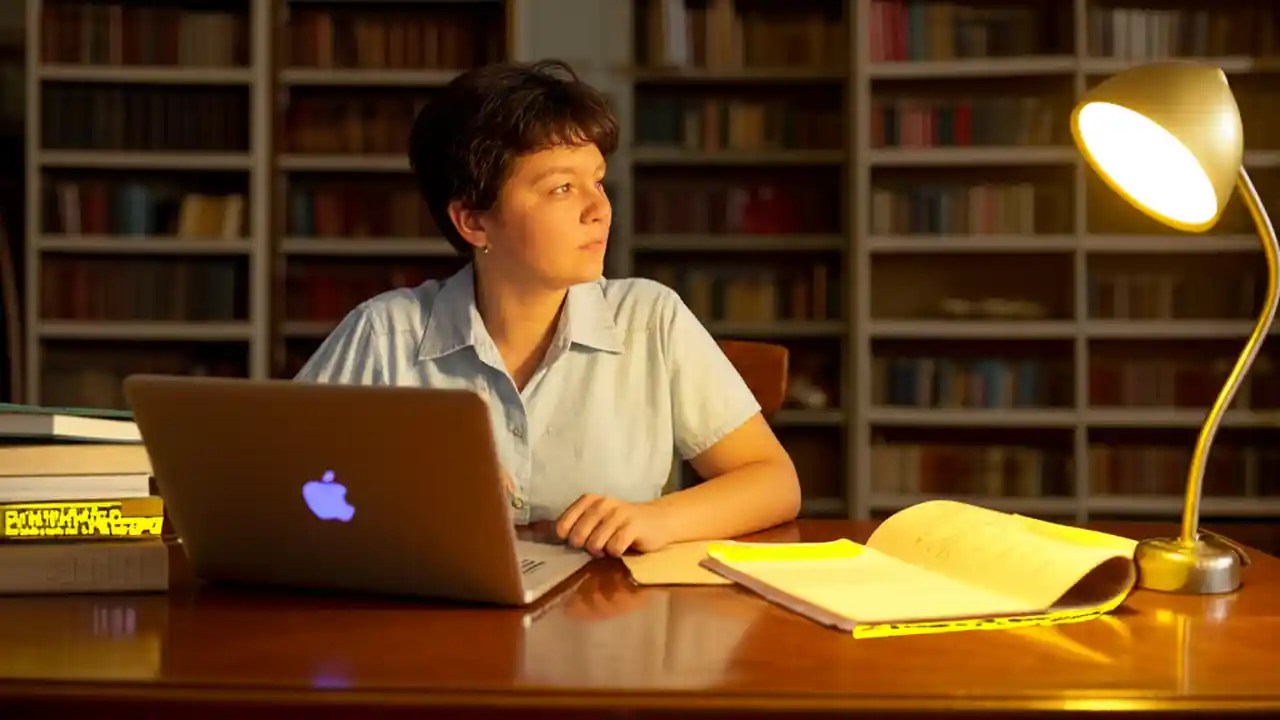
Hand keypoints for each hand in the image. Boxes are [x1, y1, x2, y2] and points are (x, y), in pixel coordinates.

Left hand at [555, 494, 670, 557]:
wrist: (659, 519)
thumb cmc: (623, 523)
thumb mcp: (598, 519)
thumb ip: (576, 525)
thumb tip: (544, 535)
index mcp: (590, 500)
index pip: (562, 524)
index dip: (566, 538)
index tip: (575, 541)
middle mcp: (603, 504)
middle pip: (578, 536)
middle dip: (585, 547)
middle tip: (597, 546)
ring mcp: (619, 514)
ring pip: (595, 544)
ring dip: (602, 551)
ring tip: (610, 546)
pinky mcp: (633, 526)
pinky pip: (614, 547)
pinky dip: (616, 553)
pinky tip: (623, 547)